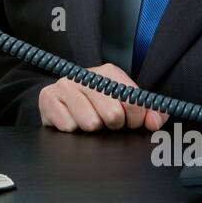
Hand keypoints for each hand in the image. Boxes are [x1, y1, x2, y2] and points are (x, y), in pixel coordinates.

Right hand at [37, 63, 168, 132]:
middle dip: (114, 126)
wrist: (59, 102)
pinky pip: (69, 127)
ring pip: (90, 123)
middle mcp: (85, 75)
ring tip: (89, 121)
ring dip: (92, 129)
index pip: (133, 101)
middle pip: (113, 115)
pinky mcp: (47, 98)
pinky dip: (72, 130)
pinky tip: (72, 121)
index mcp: (108, 72)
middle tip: (107, 122)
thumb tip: (154, 122)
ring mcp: (64, 85)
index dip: (136, 119)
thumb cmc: (97, 105)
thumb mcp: (124, 104)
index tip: (130, 122)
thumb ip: (148, 112)